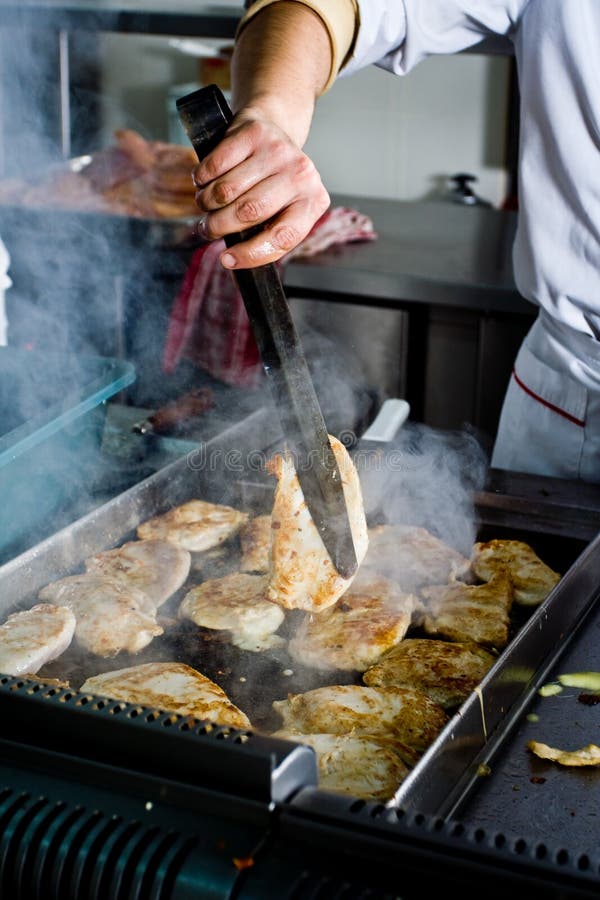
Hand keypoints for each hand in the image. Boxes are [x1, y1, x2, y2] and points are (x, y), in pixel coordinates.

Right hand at [192, 108, 329, 268]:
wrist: (276, 126)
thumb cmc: (274, 181)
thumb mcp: (282, 208)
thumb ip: (266, 233)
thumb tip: (231, 259)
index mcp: (313, 202)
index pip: (282, 238)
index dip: (250, 254)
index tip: (226, 261)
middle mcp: (301, 175)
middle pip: (248, 212)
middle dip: (219, 226)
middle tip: (206, 230)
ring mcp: (279, 151)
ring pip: (227, 190)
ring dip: (206, 203)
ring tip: (205, 204)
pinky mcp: (255, 132)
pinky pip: (215, 165)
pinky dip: (202, 179)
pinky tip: (204, 182)